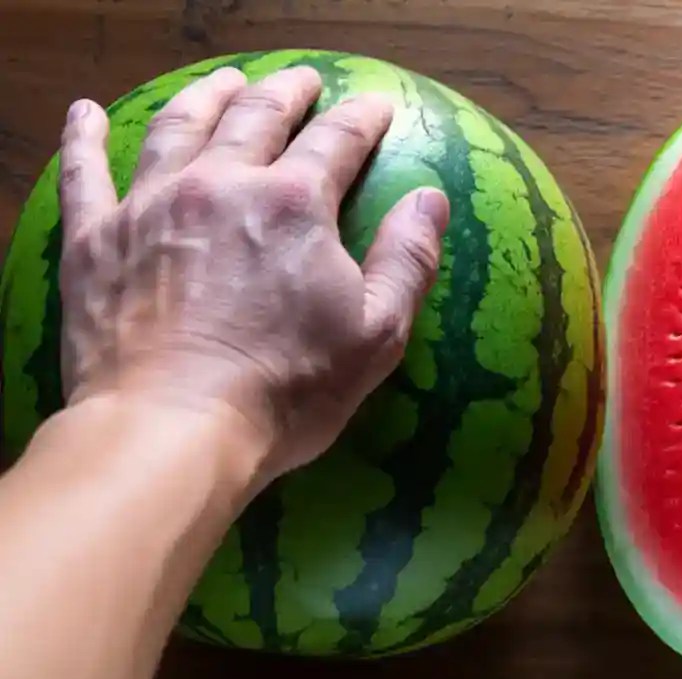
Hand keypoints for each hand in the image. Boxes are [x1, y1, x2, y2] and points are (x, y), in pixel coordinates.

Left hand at [56, 65, 448, 482]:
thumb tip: (430, 199)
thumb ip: (406, 260)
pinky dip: (86, 137)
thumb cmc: (286, 390)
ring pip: (179, 126)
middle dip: (286, 91)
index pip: (336, 140)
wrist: (170, 429)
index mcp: (293, 204)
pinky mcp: (96, 238)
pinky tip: (87, 112)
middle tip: (302, 80)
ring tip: (224, 82)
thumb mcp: (377, 335)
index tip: (376, 105)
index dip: (361, 118)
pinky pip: (86, 171)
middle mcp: (221, 184)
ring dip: (206, 96)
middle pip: (256, 116)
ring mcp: (152, 204)